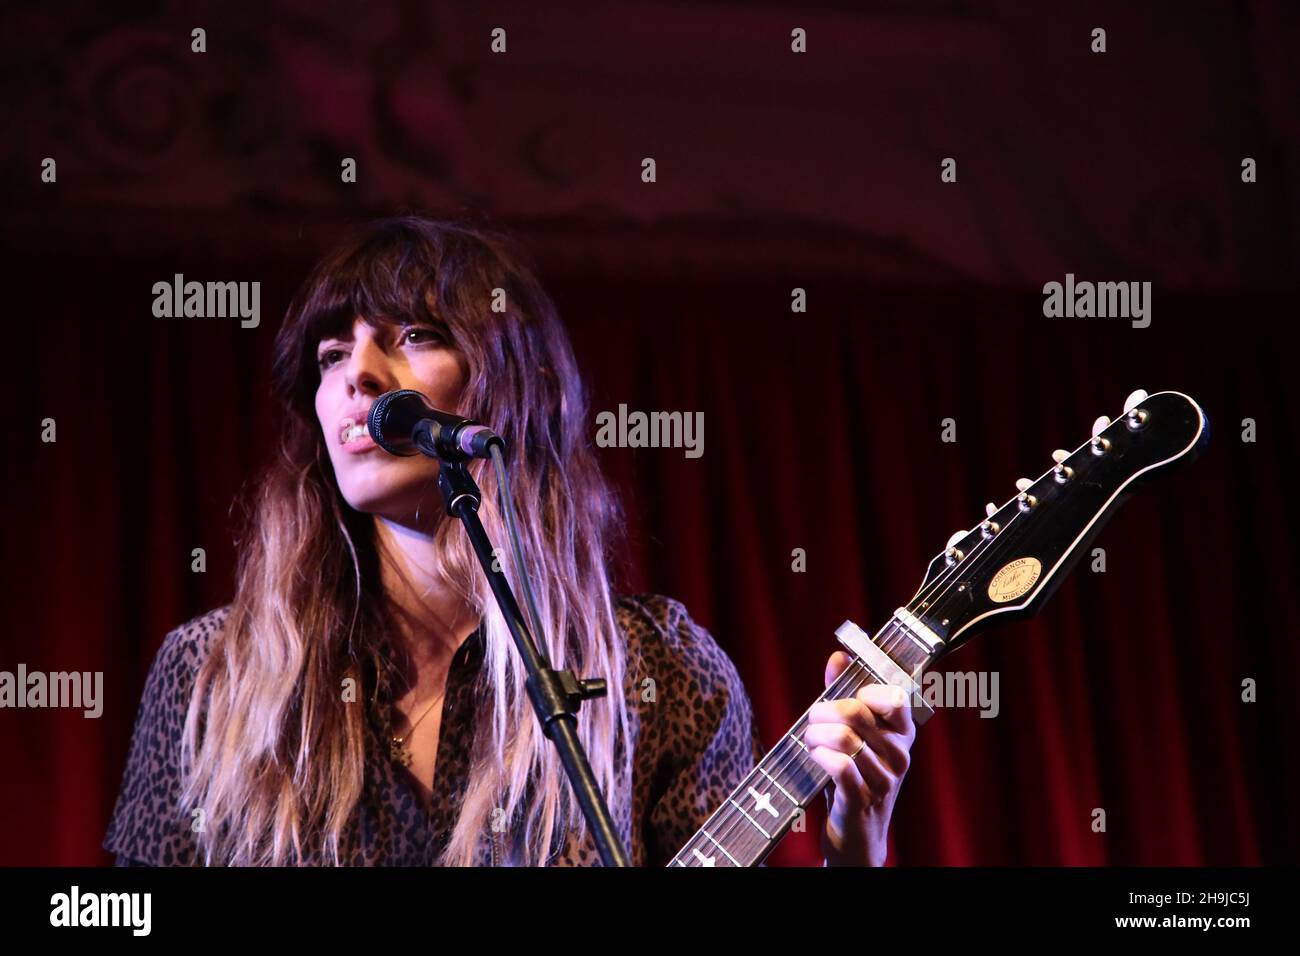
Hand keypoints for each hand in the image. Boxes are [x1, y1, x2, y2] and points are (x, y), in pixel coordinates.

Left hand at [803, 650, 916, 865]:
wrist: (857, 836)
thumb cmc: (855, 777)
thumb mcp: (854, 735)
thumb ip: (845, 693)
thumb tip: (838, 657)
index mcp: (903, 734)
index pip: (894, 697)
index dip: (862, 691)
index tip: (844, 699)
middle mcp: (900, 755)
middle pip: (855, 712)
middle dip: (822, 711)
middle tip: (812, 721)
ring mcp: (884, 779)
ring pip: (843, 738)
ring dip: (815, 736)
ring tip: (810, 742)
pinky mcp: (862, 799)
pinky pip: (840, 765)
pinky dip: (819, 756)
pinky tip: (815, 758)